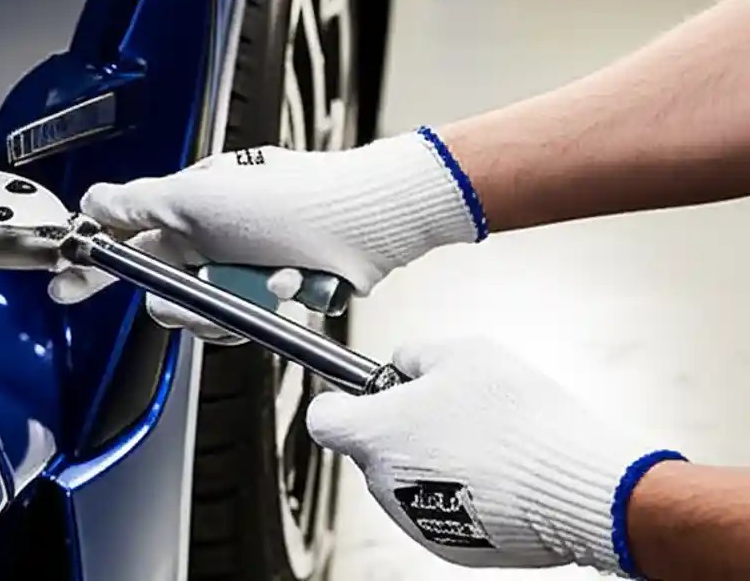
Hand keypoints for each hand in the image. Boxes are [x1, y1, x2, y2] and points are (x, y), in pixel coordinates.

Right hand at [48, 135, 481, 337]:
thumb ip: (135, 204)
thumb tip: (91, 203)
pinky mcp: (264, 298)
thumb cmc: (289, 199)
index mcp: (182, 207)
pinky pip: (239, 324)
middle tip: (205, 289)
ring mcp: (235, 271)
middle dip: (186, 297)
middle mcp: (204, 239)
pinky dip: (264, 310)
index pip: (121, 236)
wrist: (364, 223)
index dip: (92, 261)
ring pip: (198, 315)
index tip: (67, 283)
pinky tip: (285, 288)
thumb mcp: (197, 196)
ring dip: (231, 303)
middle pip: (159, 290)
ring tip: (264, 280)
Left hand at [308, 338, 659, 573]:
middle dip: (399, 429)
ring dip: (430, 461)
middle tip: (447, 410)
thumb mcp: (462, 352)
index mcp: (374, 434)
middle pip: (371, 450)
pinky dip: (459, 494)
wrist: (578, 487)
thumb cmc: (519, 420)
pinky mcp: (449, 547)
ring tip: (484, 443)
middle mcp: (384, 484)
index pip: (323, 419)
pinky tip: (496, 476)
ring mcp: (413, 521)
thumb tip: (404, 363)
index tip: (365, 393)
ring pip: (405, 480)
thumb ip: (415, 354)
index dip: (342, 401)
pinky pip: (439, 511)